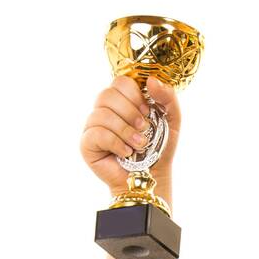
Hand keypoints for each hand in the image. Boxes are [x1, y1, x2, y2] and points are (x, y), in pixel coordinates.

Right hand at [80, 74, 181, 193]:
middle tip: (144, 129)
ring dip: (125, 131)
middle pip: (108, 95)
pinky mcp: (87, 144)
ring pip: (102, 114)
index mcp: (122, 100)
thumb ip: (167, 97)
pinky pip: (97, 133)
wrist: (151, 177)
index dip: (134, 95)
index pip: (120, 82)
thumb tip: (151, 80)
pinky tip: (126, 153)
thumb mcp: (171, 119)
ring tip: (139, 145)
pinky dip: (116, 143)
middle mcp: (104, 110)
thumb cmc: (158, 148)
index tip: (147, 112)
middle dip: (130, 113)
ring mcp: (93, 126)